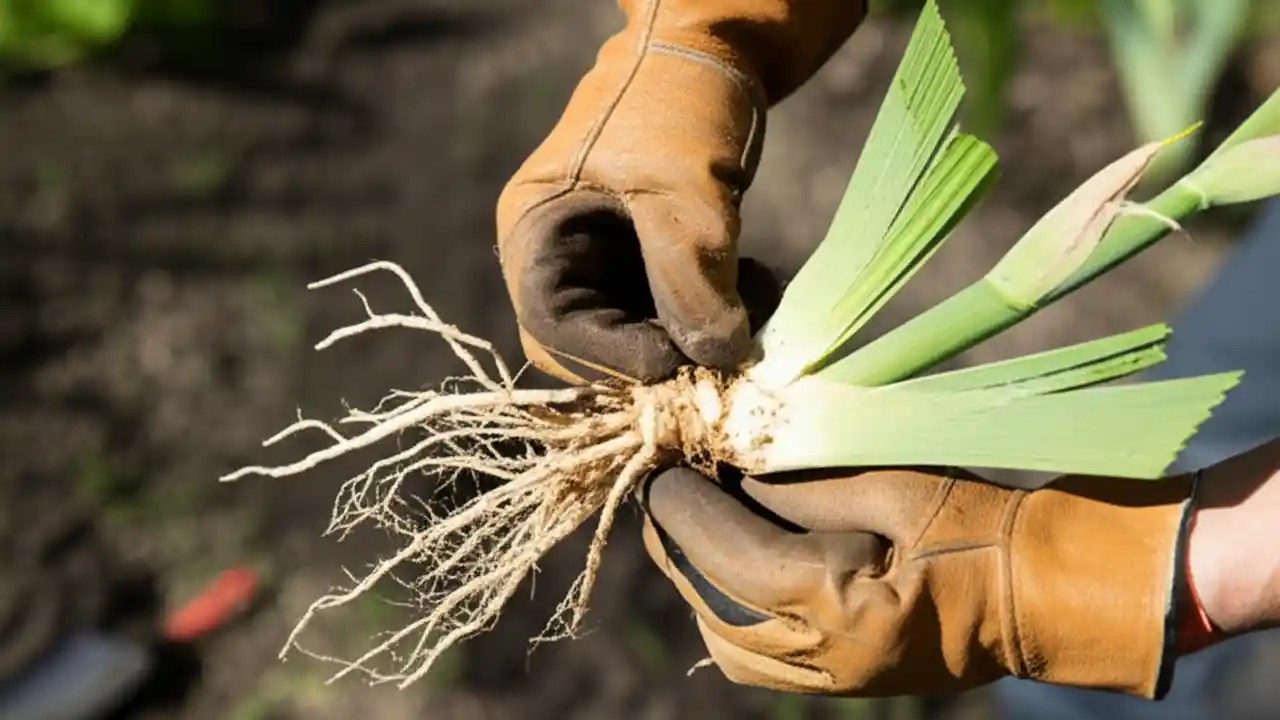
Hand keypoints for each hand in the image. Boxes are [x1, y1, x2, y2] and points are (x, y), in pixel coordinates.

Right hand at [495, 1, 863, 383]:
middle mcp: (562, 255)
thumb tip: (717, 358)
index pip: (553, 328)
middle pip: (593, 345)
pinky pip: (676, 313)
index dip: (611, 359)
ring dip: (698, 338)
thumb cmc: (677, 106)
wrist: (714, 50)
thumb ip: (690, 278)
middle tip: (722, 355)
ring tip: (754, 307)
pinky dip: (717, 313)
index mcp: (537, 232)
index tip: (678, 365)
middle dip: (659, 356)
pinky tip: (758, 288)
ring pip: (643, 335)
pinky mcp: (651, 262)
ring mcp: (607, 260)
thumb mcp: (682, 192)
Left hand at [641, 465, 1198, 697]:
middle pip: (707, 597)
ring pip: (718, 634)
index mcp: (837, 601)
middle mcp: (821, 656)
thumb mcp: (885, 482)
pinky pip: (748, 656)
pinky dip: (722, 608)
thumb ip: (795, 481)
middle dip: (676, 539)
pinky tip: (728, 565)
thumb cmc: (973, 523)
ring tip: (692, 519)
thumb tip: (721, 466)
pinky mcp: (831, 687)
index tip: (659, 461)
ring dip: (693, 576)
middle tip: (667, 483)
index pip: (723, 551)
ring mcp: (826, 682)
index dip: (680, 504)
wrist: (1038, 595)